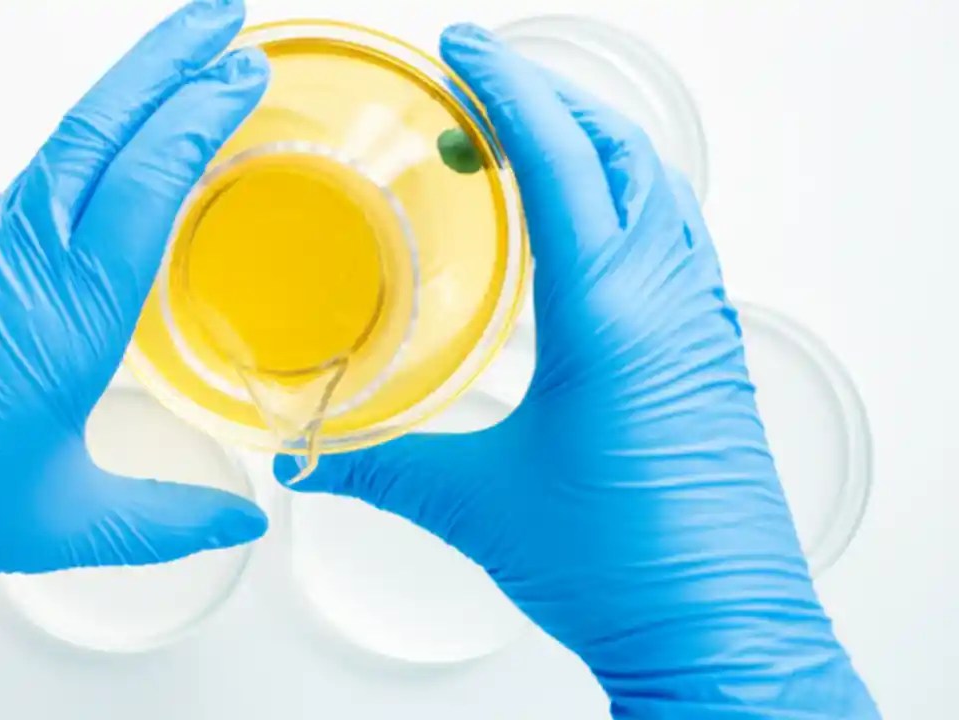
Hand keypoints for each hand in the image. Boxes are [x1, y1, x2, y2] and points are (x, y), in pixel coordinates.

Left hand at [0, 0, 268, 603]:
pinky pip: (44, 170)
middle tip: (228, 19)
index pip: (146, 183)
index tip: (246, 73)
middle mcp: (31, 259)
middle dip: (170, 60)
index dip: (200, 118)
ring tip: (191, 58)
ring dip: (133, 85)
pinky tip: (125, 138)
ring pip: (72, 136)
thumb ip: (167, 522)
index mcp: (70, 314)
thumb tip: (244, 524)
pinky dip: (98, 134)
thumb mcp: (64, 522)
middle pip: (104, 125)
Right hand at [276, 25, 877, 717]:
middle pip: (621, 150)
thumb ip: (382, 468)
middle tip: (485, 91)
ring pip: (660, 188)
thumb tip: (311, 456)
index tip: (466, 50)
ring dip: (598, 146)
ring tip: (532, 143)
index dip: (506, 88)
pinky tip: (589, 232)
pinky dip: (631, 200)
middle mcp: (666, 297)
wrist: (718, 626)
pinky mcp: (710, 352)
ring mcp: (700, 321)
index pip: (559, 156)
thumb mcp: (478, 503)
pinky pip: (678, 238)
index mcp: (606, 311)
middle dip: (553, 101)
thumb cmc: (623, 563)